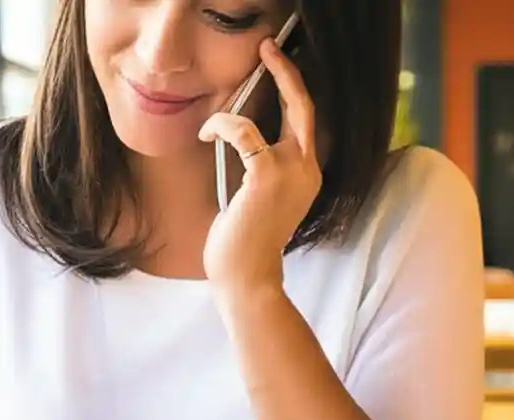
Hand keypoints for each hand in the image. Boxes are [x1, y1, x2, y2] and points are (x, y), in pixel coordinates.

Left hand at [199, 37, 322, 293]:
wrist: (246, 278)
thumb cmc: (245, 245)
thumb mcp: (258, 201)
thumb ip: (260, 170)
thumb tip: (242, 139)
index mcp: (307, 175)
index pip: (307, 123)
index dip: (294, 92)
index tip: (277, 68)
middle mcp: (308, 169)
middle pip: (307, 106)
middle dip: (289, 71)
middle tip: (270, 47)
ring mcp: (292, 171)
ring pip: (286, 109)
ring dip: (250, 96)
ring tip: (220, 105)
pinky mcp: (266, 174)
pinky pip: (244, 130)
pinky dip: (222, 124)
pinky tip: (205, 133)